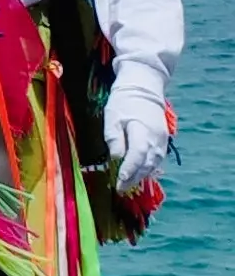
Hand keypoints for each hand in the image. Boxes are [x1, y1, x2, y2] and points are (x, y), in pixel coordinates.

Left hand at [104, 62, 172, 196]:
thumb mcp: (112, 116)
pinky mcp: (163, 140)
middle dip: (133, 178)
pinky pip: (157, 159)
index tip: (119, 182)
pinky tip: (139, 174)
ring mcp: (162, 140)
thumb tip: (116, 158)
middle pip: (146, 164)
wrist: (144, 86)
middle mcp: (156, 138)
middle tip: (120, 189)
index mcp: (142, 131)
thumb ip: (114, 138)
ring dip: (141, 176)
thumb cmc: (124, 100)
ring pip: (153, 164)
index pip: (138, 156)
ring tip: (127, 184)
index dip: (129, 171)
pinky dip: (148, 168)